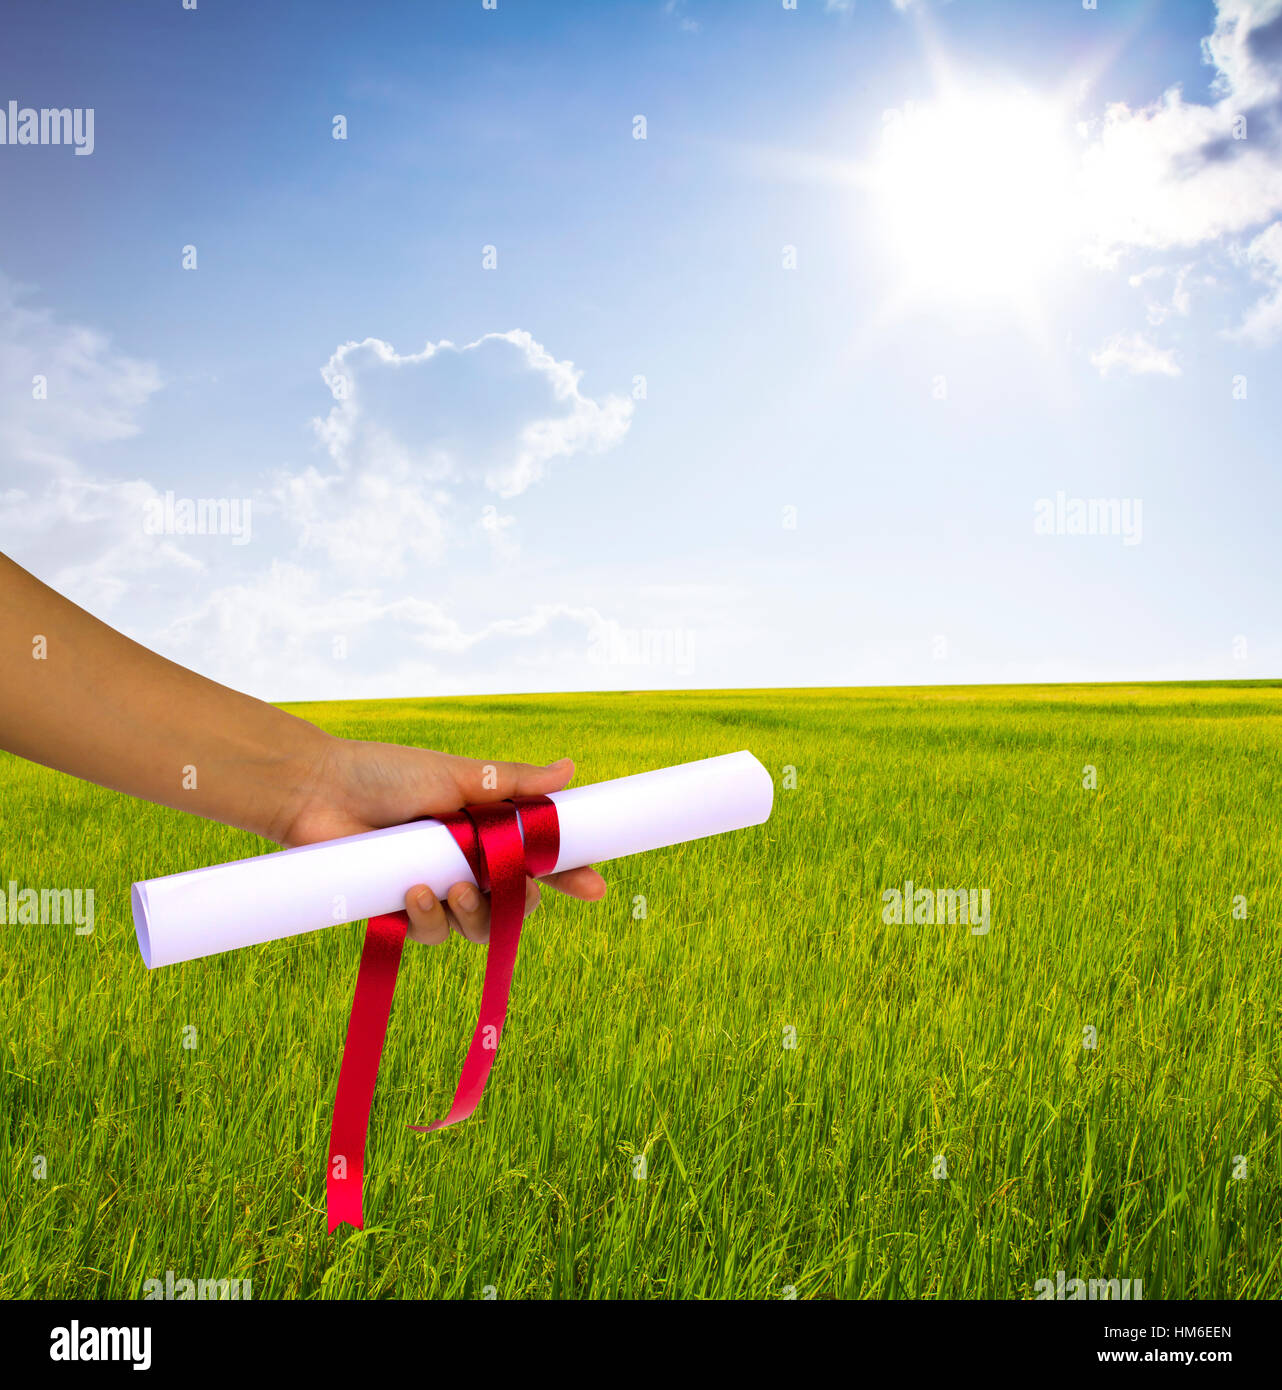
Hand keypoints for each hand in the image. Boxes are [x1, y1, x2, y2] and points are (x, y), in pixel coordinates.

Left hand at [279, 736, 605, 945]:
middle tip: (513, 889)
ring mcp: (434, 891)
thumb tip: (570, 771)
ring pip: (476, 927)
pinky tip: (412, 892)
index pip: (539, 860)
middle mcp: (466, 865)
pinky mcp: (398, 913)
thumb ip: (514, 783)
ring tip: (454, 887)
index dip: (569, 874)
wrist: (319, 792)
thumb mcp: (458, 775)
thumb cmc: (386, 774)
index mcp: (486, 831)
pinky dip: (427, 917)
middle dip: (521, 905)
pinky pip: (430, 933)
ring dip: (474, 914)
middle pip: (516, 905)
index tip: (595, 885)